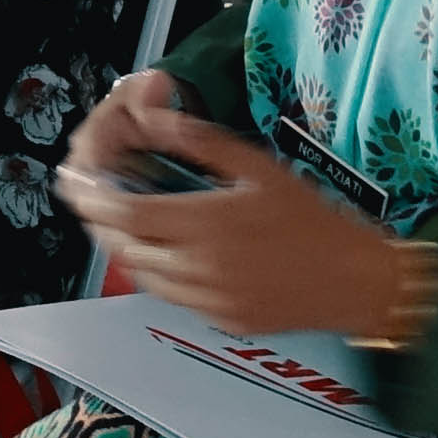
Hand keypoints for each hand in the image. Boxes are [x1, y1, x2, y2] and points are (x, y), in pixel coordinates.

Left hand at [58, 97, 394, 339]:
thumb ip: (199, 141)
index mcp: (206, 224)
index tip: (81, 183)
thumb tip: (155, 116)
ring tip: (131, 222)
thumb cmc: (315, 220)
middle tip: (98, 200)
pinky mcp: (220, 321)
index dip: (94, 199)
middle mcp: (200, 267)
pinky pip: (172, 297)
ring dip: (129, 248)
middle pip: (125, 247)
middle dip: (104, 223)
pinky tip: (170, 251)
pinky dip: (159, 273)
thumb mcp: (257, 166)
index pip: (125, 214)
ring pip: (143, 275)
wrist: (357, 280)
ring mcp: (209, 300)